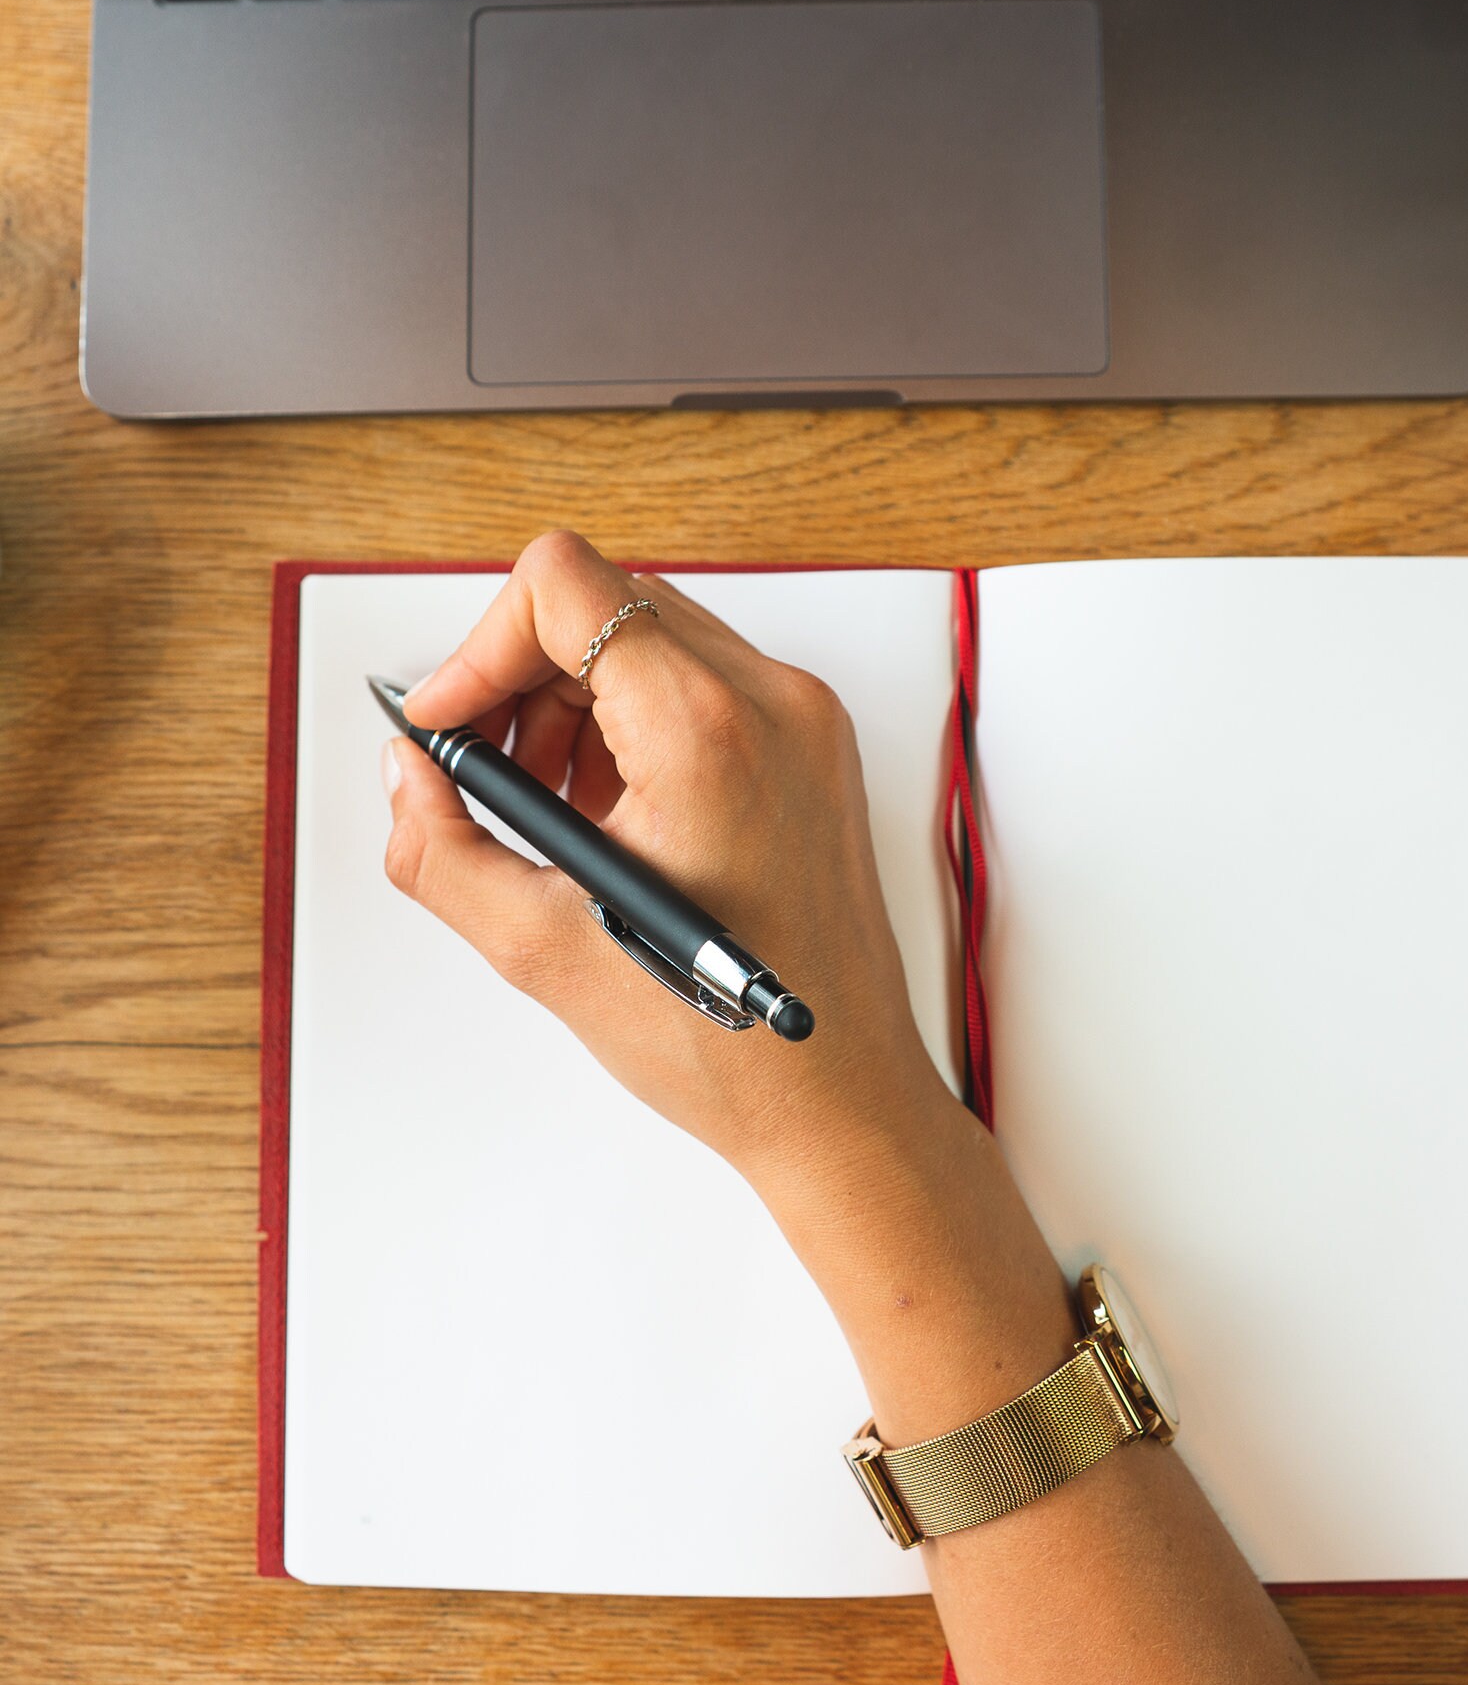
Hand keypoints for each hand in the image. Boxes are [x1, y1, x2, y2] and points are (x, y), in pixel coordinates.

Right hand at [383, 531, 952, 1173]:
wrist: (842, 1100)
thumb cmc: (732, 1045)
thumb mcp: (543, 949)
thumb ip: (443, 848)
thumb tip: (409, 775)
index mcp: (708, 732)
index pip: (565, 584)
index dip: (478, 646)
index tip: (448, 723)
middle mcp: (773, 703)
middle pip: (605, 603)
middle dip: (520, 676)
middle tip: (485, 772)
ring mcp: (806, 722)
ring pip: (651, 636)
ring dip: (572, 701)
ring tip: (550, 808)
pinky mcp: (816, 749)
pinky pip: (702, 684)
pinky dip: (633, 724)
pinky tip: (610, 816)